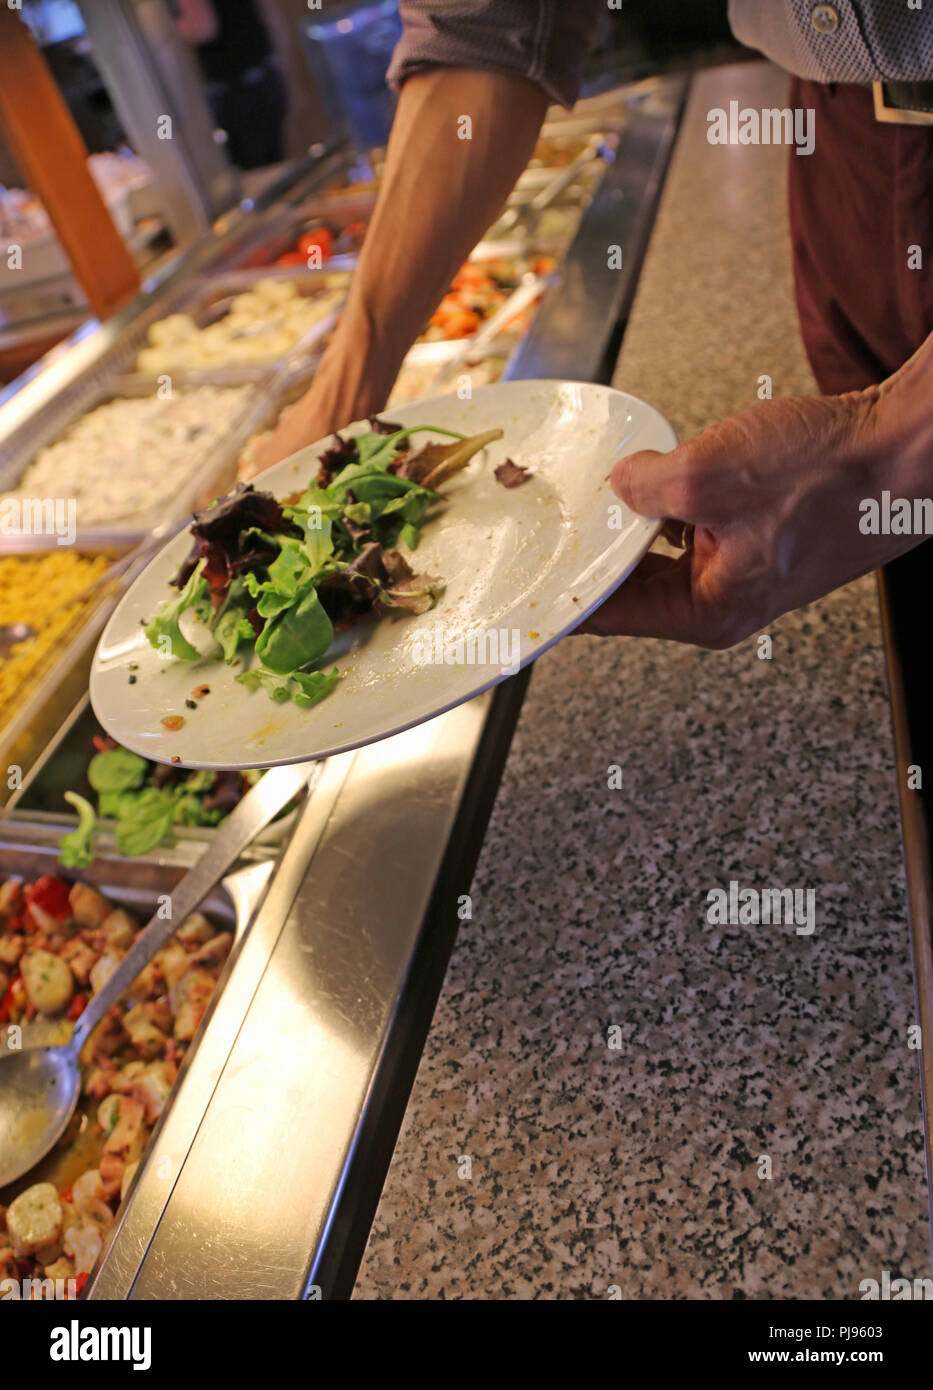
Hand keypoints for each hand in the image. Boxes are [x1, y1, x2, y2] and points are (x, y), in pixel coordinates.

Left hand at [581, 345, 931, 647]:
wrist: (909, 449)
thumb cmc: (833, 476)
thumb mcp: (709, 475)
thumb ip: (645, 486)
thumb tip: (620, 484)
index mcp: (708, 612)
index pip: (607, 613)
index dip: (560, 593)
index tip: (522, 586)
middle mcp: (724, 601)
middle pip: (632, 582)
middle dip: (597, 545)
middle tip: (555, 517)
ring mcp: (745, 568)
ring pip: (664, 549)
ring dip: (639, 517)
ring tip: (611, 486)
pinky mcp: (763, 535)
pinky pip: (698, 524)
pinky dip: (677, 501)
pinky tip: (668, 469)